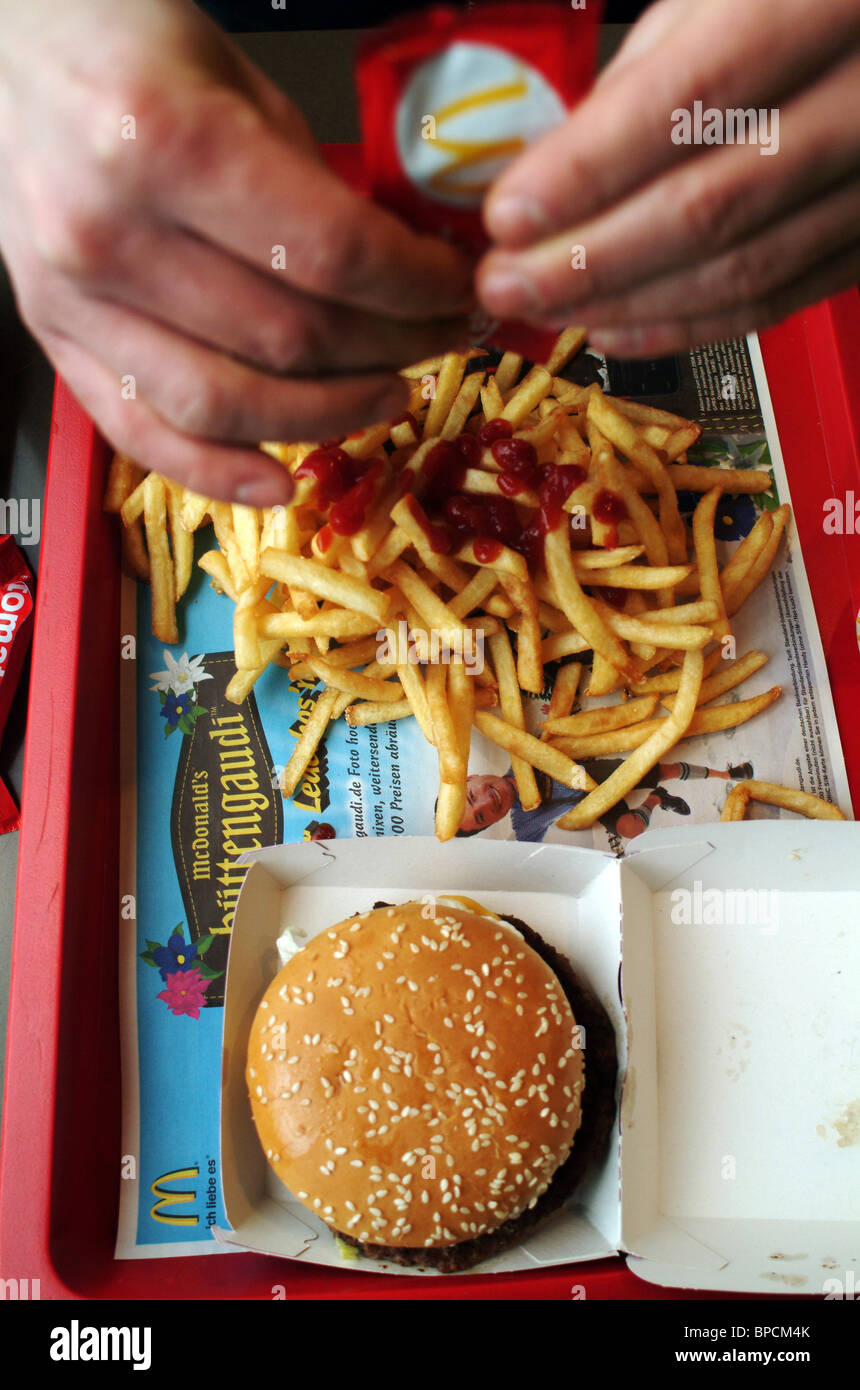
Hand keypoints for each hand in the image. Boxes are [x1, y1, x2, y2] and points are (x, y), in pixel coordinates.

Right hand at [0, 0, 472, 502]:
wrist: (4, 47)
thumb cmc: (122, 43)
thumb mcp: (240, 81)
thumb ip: (315, 184)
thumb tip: (409, 269)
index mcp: (163, 142)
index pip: (331, 255)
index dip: (417, 289)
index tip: (460, 293)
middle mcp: (107, 231)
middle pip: (290, 339)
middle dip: (393, 350)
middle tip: (441, 339)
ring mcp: (70, 297)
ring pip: (227, 405)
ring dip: (328, 417)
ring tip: (387, 397)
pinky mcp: (53, 337)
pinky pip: (142, 435)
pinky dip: (217, 474)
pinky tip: (280, 486)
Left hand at [477, 0, 859, 356]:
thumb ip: (647, 71)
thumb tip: (557, 167)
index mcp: (825, 4)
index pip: (690, 104)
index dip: (588, 171)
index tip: (512, 214)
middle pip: (710, 206)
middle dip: (588, 260)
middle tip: (508, 283)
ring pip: (742, 269)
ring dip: (625, 304)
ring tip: (546, 307)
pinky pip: (777, 300)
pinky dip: (686, 325)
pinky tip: (615, 324)